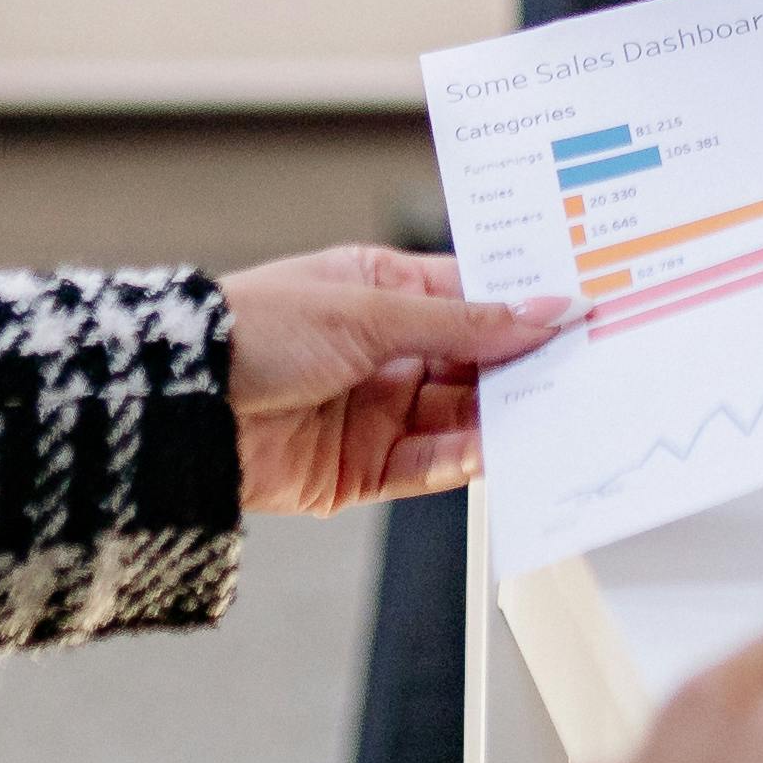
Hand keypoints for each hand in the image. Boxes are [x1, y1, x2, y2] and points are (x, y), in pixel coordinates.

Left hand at [217, 245, 562, 514]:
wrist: (180, 405)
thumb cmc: (255, 331)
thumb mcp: (368, 312)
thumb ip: (461, 321)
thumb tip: (542, 310)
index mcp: (383, 291)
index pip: (472, 298)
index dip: (524, 308)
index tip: (580, 314)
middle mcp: (384, 351)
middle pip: (474, 363)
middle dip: (523, 369)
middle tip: (582, 371)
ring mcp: (374, 412)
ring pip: (459, 418)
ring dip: (501, 419)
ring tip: (549, 415)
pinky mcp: (360, 470)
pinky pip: (427, 468)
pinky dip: (462, 461)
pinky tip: (494, 452)